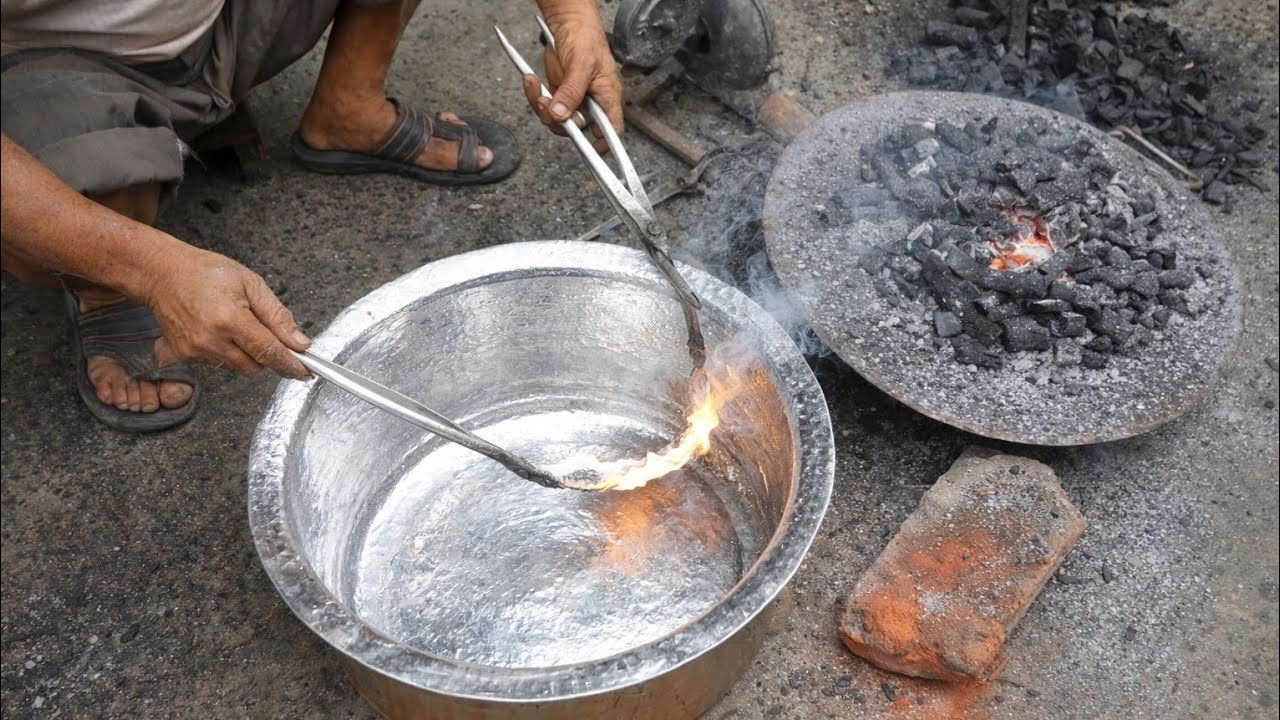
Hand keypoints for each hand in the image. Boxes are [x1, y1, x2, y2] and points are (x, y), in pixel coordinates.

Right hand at [140, 245, 310, 378]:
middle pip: (255, 366)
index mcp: (230, 318)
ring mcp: (194, 350)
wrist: (162, 273)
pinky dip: (225, 352)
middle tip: (261, 331)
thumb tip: (299, 343)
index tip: (304, 371)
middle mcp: (210, 339)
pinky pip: (217, 364)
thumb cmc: (206, 272)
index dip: (290, 364)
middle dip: (266, 355)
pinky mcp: (183, 356)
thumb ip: (278, 316)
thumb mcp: (251, 284)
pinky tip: (217, 331)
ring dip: (245, 353)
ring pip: (237, 367)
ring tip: (234, 324)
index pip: (268, 351)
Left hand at [523, 2, 622, 153]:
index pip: (611, 128)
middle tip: (546, 103)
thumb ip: (572, 91)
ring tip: (535, 85)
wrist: (569, 23)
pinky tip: (531, 81)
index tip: (593, 150)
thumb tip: (561, 115)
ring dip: (541, 107)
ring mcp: (573, 101)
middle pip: (576, 129)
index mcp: (607, 97)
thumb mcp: (582, 63)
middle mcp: (591, 103)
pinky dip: (534, 96)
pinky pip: (544, 107)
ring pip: (556, 120)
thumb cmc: (586, 39)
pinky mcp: (558, 96)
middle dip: (558, 120)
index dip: (604, 142)